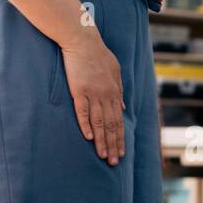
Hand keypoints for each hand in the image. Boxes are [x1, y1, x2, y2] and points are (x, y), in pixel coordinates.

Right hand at [60, 28, 125, 162]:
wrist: (82, 40)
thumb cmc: (98, 54)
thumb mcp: (115, 71)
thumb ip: (119, 91)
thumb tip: (123, 109)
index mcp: (114, 92)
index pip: (119, 121)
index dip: (120, 138)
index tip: (121, 153)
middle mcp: (106, 96)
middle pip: (111, 126)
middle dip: (113, 145)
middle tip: (114, 162)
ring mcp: (93, 93)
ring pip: (99, 123)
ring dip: (101, 141)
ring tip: (103, 156)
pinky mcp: (79, 90)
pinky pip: (83, 111)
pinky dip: (85, 125)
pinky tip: (87, 138)